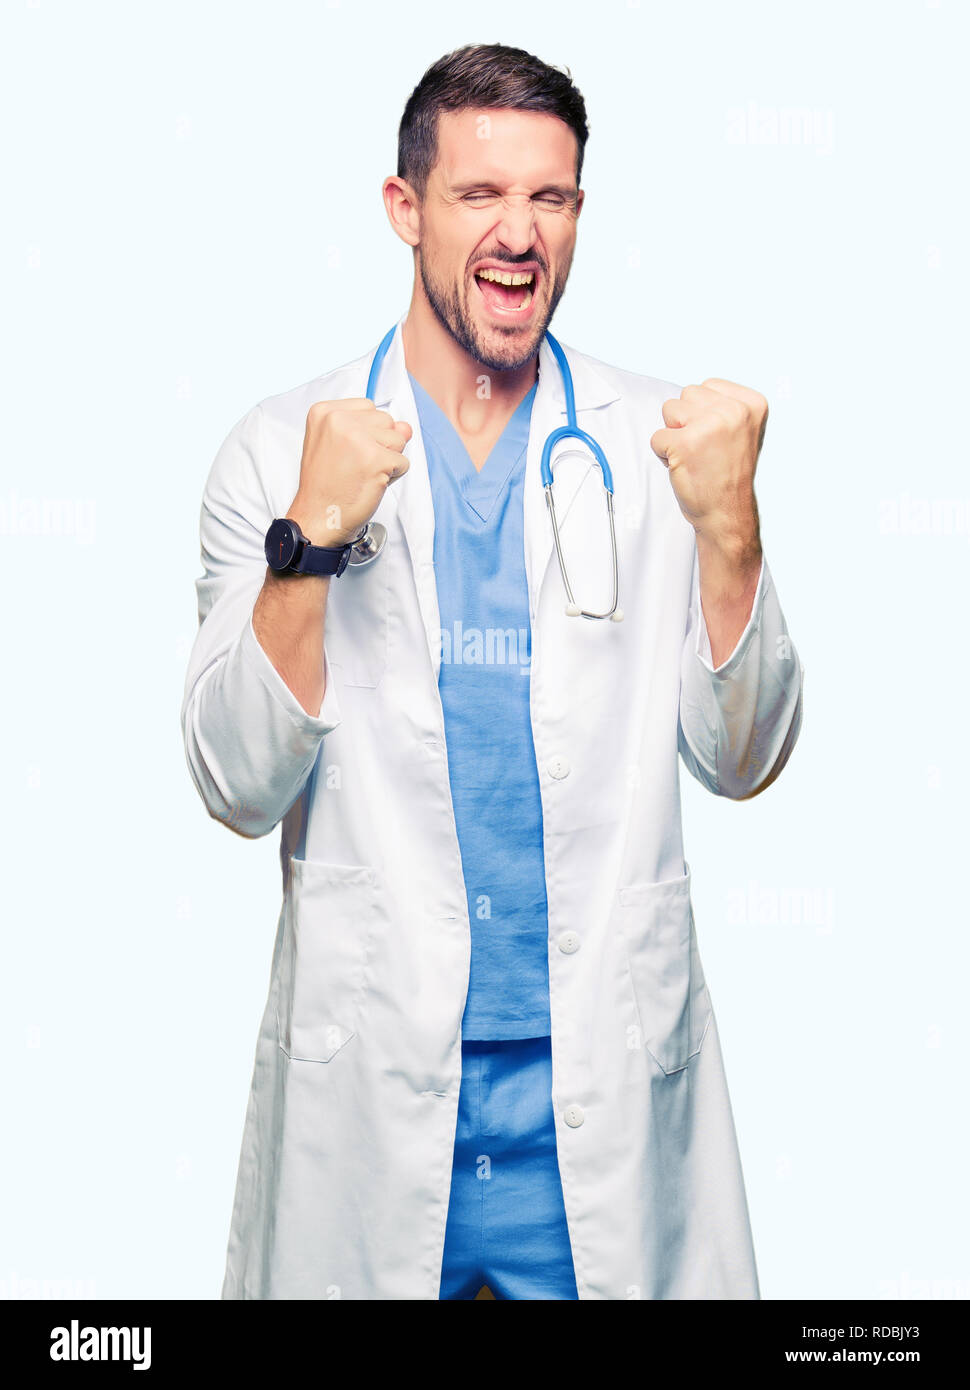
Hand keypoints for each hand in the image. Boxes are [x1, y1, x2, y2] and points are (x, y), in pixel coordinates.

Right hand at [289, 398, 411, 546]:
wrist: (318, 517)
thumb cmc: (327, 485)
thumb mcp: (341, 445)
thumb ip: (373, 429)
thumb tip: (405, 427)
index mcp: (325, 412)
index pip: (369, 408)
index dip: (367, 432)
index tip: (346, 452)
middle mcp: (338, 420)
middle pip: (386, 421)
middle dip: (379, 445)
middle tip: (354, 466)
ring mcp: (358, 439)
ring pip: (398, 439)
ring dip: (388, 460)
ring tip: (362, 474)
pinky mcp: (376, 459)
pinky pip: (403, 462)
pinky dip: (393, 476)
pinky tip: (370, 483)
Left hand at [649, 379, 766, 549]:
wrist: (728, 514)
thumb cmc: (729, 474)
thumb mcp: (742, 430)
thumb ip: (723, 406)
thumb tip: (692, 392)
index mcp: (752, 403)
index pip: (707, 386)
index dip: (702, 412)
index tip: (717, 438)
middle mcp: (734, 411)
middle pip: (686, 394)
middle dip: (686, 420)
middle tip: (703, 449)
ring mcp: (709, 426)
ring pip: (668, 409)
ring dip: (674, 434)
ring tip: (694, 456)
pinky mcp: (684, 443)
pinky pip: (656, 437)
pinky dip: (663, 454)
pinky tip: (684, 467)